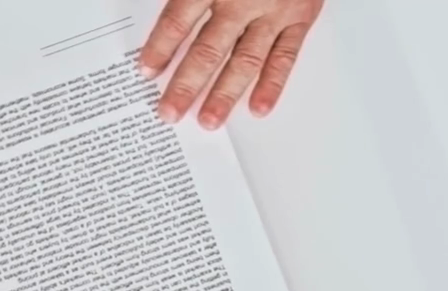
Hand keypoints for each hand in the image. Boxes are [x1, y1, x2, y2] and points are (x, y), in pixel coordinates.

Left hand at [138, 0, 323, 128]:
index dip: (161, 47)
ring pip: (245, 60)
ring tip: (207, 122)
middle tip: (169, 112)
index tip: (146, 71)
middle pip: (208, 49)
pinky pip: (286, 56)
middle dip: (186, 84)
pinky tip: (258, 108)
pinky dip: (273, 84)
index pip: (180, 18)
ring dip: (225, 95)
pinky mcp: (302, 16)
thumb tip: (169, 7)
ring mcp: (274, 11)